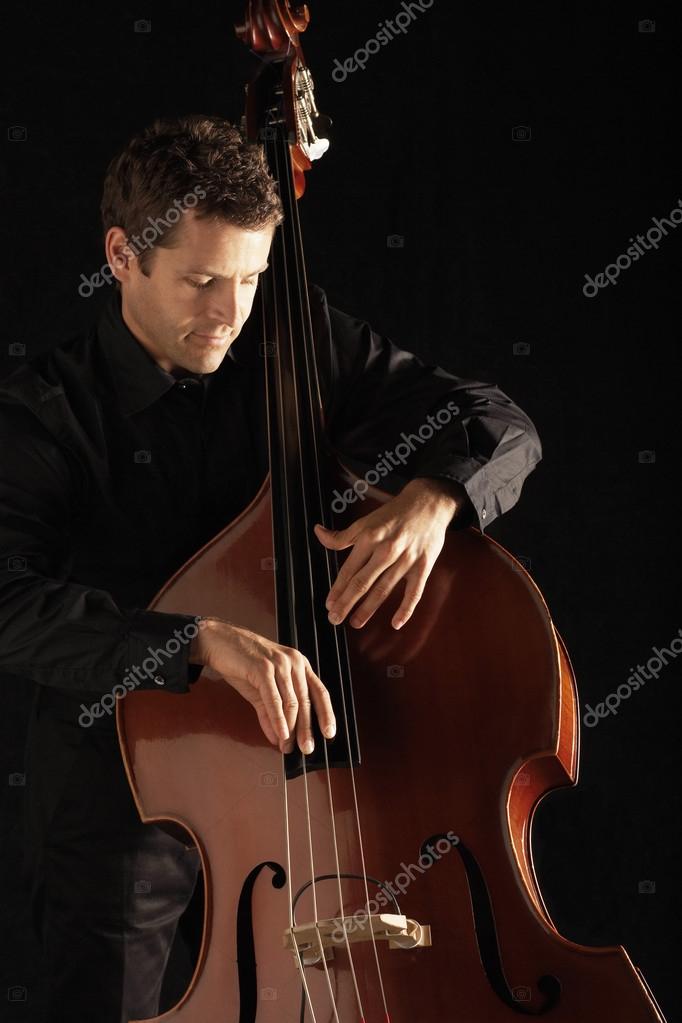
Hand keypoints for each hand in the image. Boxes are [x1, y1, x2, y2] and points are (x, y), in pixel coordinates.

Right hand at [189, 619, 335, 754]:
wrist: (218, 641)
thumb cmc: (242, 662)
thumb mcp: (260, 689)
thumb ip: (270, 713)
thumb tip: (278, 738)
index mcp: (299, 664)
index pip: (319, 692)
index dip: (326, 714)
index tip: (329, 734)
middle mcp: (294, 662)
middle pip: (307, 701)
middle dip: (307, 729)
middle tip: (307, 749)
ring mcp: (280, 664)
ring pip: (292, 703)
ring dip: (291, 729)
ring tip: (288, 746)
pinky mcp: (263, 668)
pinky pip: (274, 700)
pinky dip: (278, 720)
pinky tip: (280, 734)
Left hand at [314, 477, 466, 629]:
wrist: (428, 503)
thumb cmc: (394, 514)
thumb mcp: (365, 521)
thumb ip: (342, 535)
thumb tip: (318, 533)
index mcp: (370, 538)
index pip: (349, 569)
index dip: (337, 589)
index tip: (329, 604)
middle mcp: (386, 550)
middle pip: (362, 582)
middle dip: (347, 603)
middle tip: (335, 619)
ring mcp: (406, 560)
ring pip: (384, 589)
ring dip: (368, 609)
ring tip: (356, 623)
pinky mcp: (423, 566)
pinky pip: (414, 592)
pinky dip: (405, 609)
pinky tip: (396, 623)